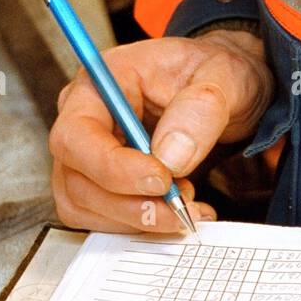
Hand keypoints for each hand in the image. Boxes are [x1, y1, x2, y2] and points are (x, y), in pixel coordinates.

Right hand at [50, 30, 273, 232]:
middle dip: (129, 205)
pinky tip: (175, 212)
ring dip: (136, 220)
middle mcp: (83, 120)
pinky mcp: (100, 184)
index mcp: (100, 83)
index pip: (77, 134)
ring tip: (185, 205)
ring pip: (85, 206)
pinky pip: (102, 219)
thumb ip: (199, 111)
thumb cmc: (214, 74)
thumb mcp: (224, 77)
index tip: (162, 180)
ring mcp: (87, 156)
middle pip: (76, 179)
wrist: (223, 92)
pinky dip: (139, 226)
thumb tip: (170, 159)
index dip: (112, 167)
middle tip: (180, 208)